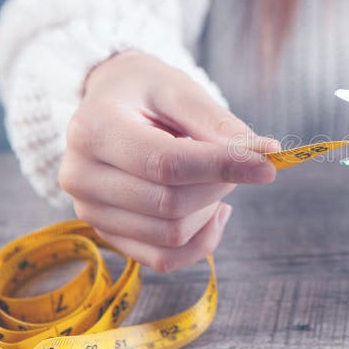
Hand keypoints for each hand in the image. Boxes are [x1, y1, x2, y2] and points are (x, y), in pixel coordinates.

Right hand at [58, 51, 280, 270]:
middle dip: (219, 184)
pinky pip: (164, 259)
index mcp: (94, 130)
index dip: (222, 167)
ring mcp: (90, 211)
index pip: (167, 164)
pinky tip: (212, 210)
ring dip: (210, 209)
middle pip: (171, 203)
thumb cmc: (146, 92)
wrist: (109, 104)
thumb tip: (263, 153)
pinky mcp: (107, 235)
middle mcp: (81, 176)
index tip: (268, 165)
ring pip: (172, 235)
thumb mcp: (180, 90)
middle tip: (235, 160)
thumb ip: (219, 123)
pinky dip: (201, 239)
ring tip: (214, 177)